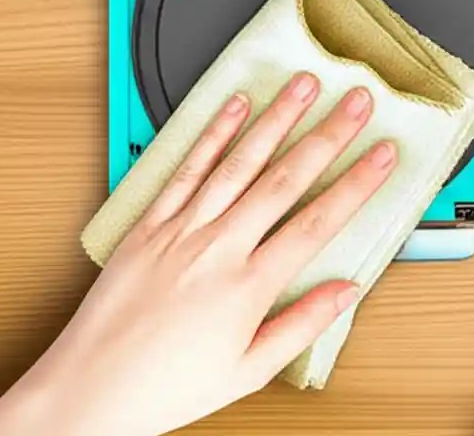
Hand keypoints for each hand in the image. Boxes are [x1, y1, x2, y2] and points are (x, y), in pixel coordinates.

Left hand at [0, 73, 396, 435]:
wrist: (90, 387)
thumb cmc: (164, 386)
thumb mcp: (248, 371)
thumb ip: (301, 325)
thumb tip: (344, 291)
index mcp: (247, 287)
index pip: (318, 222)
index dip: (357, 183)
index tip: (382, 155)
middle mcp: (216, 248)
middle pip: (285, 179)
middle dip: (328, 135)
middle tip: (357, 102)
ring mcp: (180, 230)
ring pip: (239, 162)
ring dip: (276, 119)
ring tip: (304, 86)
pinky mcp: (148, 224)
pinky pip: (186, 169)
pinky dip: (213, 134)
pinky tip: (235, 107)